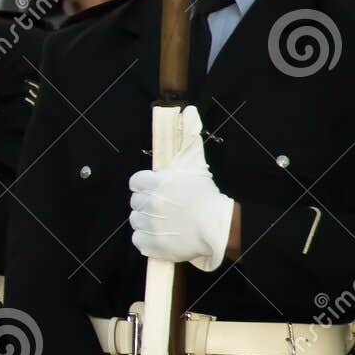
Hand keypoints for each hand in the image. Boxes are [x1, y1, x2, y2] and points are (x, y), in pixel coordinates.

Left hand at [129, 105, 234, 271]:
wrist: (218, 227)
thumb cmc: (206, 194)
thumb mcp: (196, 162)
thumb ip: (189, 135)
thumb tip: (189, 109)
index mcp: (154, 183)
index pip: (135, 182)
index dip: (146, 185)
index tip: (158, 189)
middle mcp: (148, 204)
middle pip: (136, 202)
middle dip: (148, 202)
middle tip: (167, 206)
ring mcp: (148, 226)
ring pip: (136, 220)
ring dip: (147, 221)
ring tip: (167, 220)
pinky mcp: (150, 244)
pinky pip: (138, 240)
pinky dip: (148, 239)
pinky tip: (163, 234)